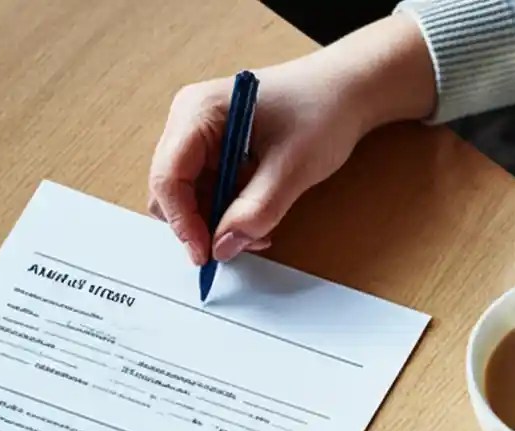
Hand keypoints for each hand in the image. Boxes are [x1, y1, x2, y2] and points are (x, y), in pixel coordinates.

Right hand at [148, 15, 435, 264]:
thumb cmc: (322, 111)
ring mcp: (199, 135)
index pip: (169, 176)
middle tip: (234, 246)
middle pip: (170, 190)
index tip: (206, 254)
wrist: (346, 92)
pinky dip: (226, 212)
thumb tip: (222, 248)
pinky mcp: (214, 149)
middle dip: (199, 224)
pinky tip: (256, 217)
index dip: (183, 221)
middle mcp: (189, 121)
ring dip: (215, 222)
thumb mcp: (293, 166)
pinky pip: (206, 192)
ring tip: (256, 231)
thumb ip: (256, 211)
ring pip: (187, 197)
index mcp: (198, 111)